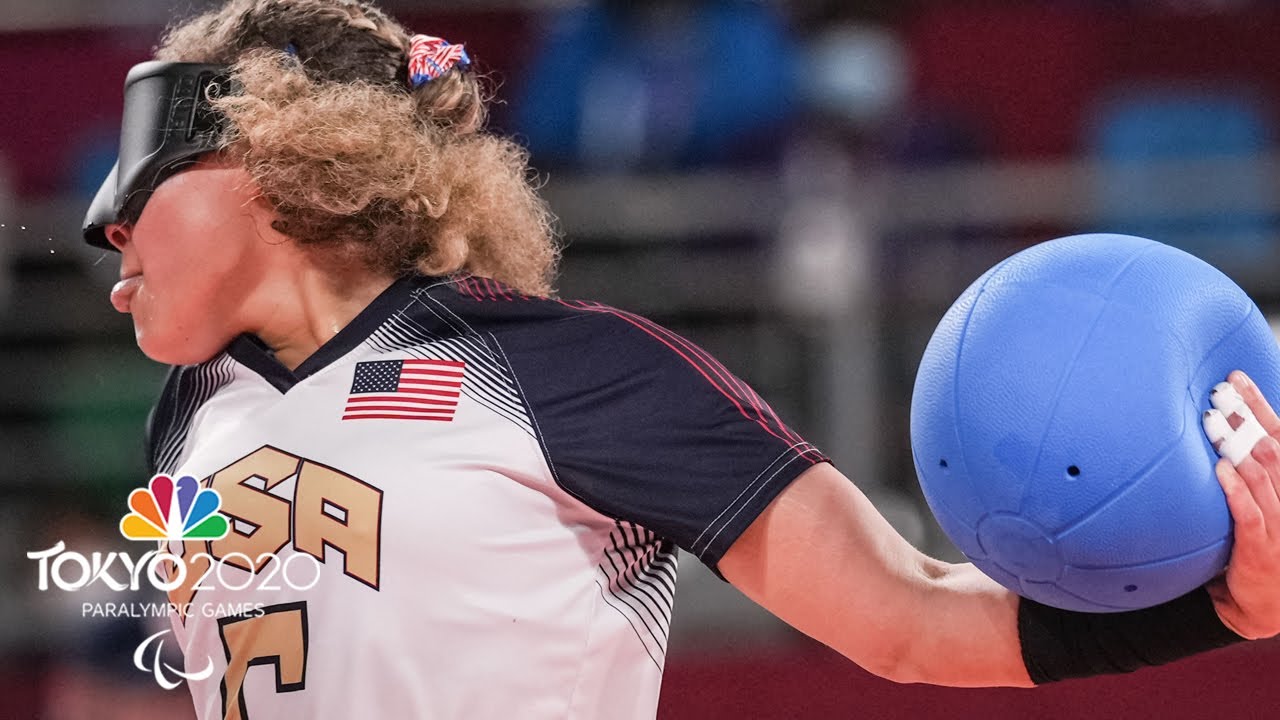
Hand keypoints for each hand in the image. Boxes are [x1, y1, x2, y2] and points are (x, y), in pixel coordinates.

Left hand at [1201, 370, 1279, 638]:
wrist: (1264, 608)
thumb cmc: (1255, 549)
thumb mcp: (1256, 506)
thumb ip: (1245, 473)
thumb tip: (1212, 436)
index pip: (1278, 435)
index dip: (1259, 405)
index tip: (1235, 378)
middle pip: (1270, 446)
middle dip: (1245, 416)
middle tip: (1218, 390)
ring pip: (1262, 474)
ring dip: (1237, 445)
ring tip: (1212, 420)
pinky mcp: (1263, 549)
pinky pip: (1251, 513)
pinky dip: (1236, 489)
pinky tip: (1220, 470)